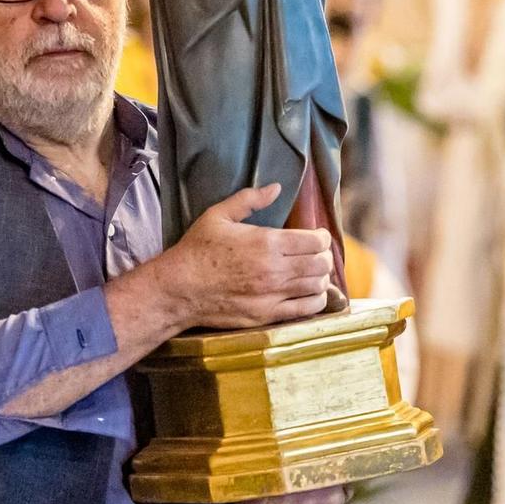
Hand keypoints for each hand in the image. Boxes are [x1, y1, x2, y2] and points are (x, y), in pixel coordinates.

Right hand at [148, 184, 332, 329]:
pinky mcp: (267, 315)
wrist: (180, 288)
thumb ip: (250, 200)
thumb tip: (276, 188)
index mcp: (267, 242)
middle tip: (317, 254)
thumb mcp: (219, 215)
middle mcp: (275, 270)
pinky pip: (306, 308)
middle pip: (321, 263)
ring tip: (314, 272)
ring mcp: (272, 295)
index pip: (316, 241)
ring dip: (321, 277)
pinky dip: (316, 299)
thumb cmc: (197, 249)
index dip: (322, 237)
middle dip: (324, 256)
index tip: (318, 236)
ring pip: (317, 286)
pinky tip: (310, 293)